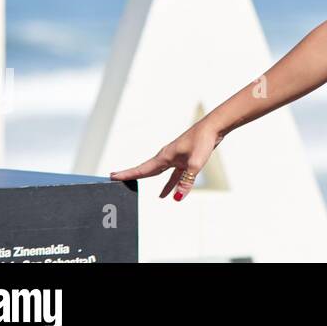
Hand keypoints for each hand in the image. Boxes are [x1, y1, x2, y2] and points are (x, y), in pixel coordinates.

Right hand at [109, 122, 223, 200]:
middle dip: (132, 175)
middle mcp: (167, 156)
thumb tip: (177, 198)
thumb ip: (185, 181)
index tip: (113, 176)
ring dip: (150, 181)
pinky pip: (173, 175)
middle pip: (146, 169)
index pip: (142, 168)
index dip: (127, 174)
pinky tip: (169, 193)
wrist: (213, 128)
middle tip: (116, 178)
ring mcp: (175, 157)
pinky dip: (170, 183)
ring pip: (159, 173)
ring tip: (136, 191)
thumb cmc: (203, 141)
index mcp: (165, 156)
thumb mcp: (195, 164)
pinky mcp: (184, 159)